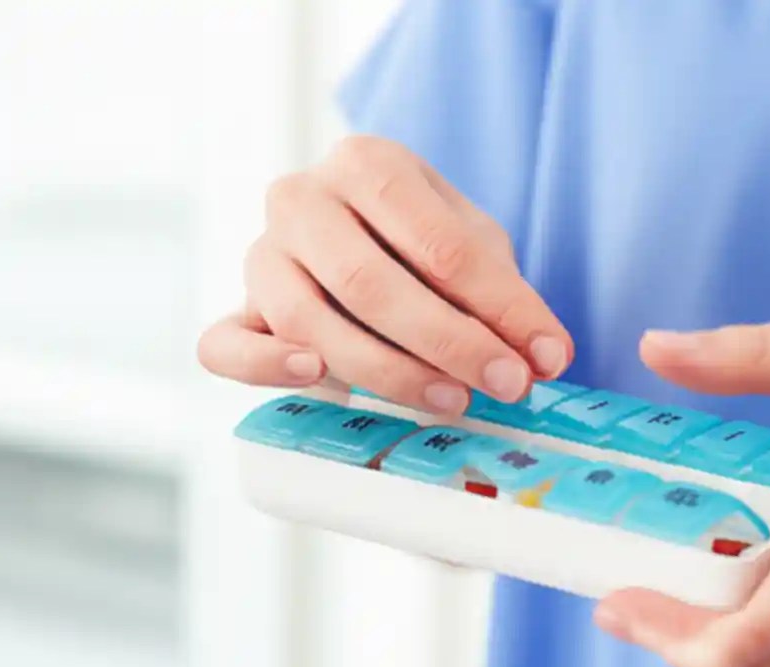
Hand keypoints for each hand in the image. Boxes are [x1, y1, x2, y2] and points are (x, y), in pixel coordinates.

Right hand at [198, 136, 571, 412]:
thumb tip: (544, 357)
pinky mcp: (238, 310)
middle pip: (371, 282)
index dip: (501, 307)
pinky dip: (266, 365)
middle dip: (451, 343)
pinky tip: (317, 377)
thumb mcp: (473, 245)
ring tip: (452, 399)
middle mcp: (300, 199)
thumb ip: (505, 295)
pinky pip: (223, 346)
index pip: (439, 243)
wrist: (360, 233)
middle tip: (507, 385)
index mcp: (366, 163)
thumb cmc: (422, 241)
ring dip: (387, 370)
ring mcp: (260, 255)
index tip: (545, 357)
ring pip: (307, 320)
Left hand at [594, 315, 769, 666]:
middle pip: (756, 665)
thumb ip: (761, 354)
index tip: (616, 600)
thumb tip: (657, 348)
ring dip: (712, 637)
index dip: (675, 630)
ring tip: (674, 580)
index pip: (767, 623)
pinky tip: (748, 586)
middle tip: (624, 593)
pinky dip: (763, 637)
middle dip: (673, 639)